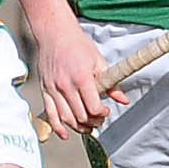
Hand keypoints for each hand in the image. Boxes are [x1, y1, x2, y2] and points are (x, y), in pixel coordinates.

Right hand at [34, 16, 119, 139]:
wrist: (54, 33)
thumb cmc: (77, 45)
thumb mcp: (99, 61)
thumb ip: (111, 83)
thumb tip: (123, 100)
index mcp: (82, 78)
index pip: (93, 108)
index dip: (102, 113)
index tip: (105, 110)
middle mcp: (66, 86)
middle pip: (81, 116)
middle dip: (93, 121)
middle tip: (98, 118)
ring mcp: (53, 89)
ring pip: (66, 119)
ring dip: (79, 127)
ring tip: (87, 126)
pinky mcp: (45, 91)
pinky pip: (50, 115)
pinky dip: (58, 127)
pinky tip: (65, 134)